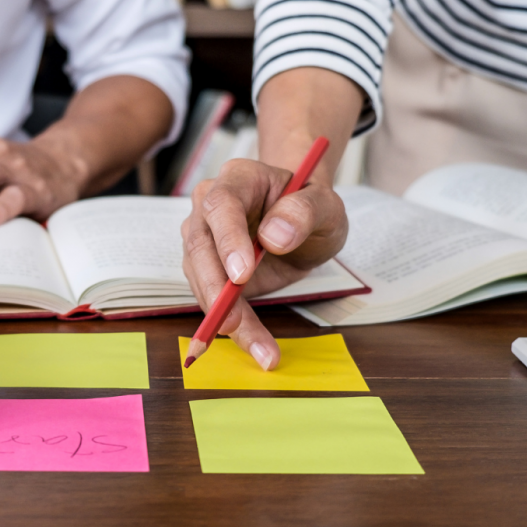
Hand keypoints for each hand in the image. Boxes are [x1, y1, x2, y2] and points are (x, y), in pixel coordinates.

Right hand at [181, 158, 347, 368]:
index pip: (222, 206)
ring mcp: (203, 237)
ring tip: (259, 348)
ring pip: (200, 278)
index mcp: (238, 179)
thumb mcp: (326, 205)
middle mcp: (210, 205)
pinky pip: (211, 298)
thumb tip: (274, 237)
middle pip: (199, 246)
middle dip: (215, 288)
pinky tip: (255, 345)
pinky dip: (232, 325)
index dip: (228, 240)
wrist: (302, 221)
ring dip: (223, 316)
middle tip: (233, 322)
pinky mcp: (206, 268)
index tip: (241, 275)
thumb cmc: (311, 206)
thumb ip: (305, 212)